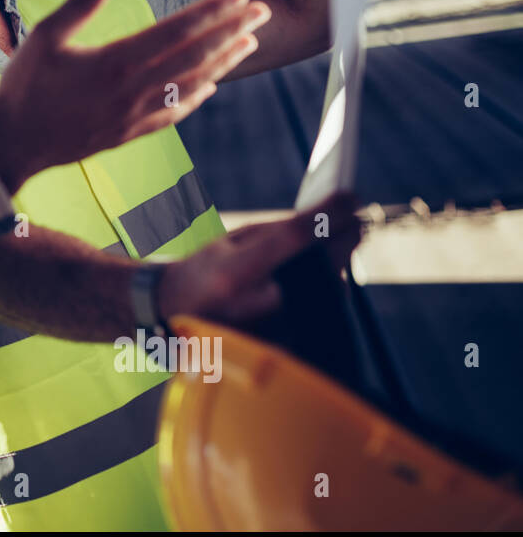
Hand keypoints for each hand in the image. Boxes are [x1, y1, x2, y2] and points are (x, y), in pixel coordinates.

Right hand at [0, 0, 268, 192]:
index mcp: (114, 62)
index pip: (176, 32)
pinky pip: (173, 114)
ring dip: (224, 62)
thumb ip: (81, 2)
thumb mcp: (45, 37)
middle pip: (194, 57)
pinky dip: (197, 98)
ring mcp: (134, 115)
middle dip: (231, 32)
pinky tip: (211, 86)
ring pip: (191, 85)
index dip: (211, 13)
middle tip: (262, 14)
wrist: (12, 146)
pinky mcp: (129, 134)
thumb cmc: (23, 87)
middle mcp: (132, 90)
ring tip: (250, 43)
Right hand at [155, 192, 362, 326]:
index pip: (295, 237)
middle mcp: (259, 303)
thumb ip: (276, 232)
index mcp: (236, 272)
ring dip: (338, 260)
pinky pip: (325, 304)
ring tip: (338, 240)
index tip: (350, 196)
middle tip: (355, 217)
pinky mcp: (292, 340)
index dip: (327, 214)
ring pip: (332, 284)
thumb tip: (328, 220)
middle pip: (324, 262)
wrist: (180, 319)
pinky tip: (327, 266)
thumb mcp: (231, 242)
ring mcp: (277, 327)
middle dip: (345, 235)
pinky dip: (330, 282)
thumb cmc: (206, 273)